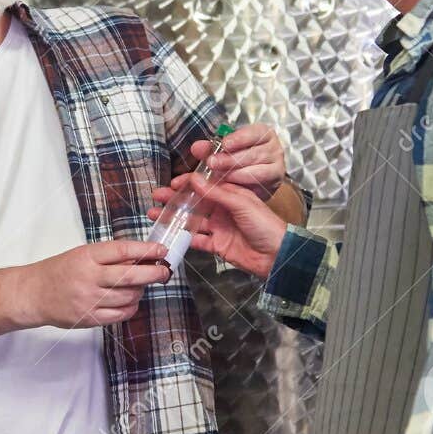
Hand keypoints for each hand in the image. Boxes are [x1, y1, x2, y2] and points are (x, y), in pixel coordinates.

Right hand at [18, 240, 170, 328]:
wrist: (34, 294)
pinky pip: (120, 315)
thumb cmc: (60, 271)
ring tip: (140, 285)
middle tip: (165, 271)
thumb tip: (142, 258)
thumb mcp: (82, 254)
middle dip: (153, 273)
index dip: (146, 250)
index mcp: (87, 257)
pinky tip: (130, 301)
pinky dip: (131, 307)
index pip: (123, 251)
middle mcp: (88, 278)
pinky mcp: (90, 318)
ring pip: (128, 296)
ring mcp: (89, 300)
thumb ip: (109, 257)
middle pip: (130, 276)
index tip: (161, 250)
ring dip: (140, 291)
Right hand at [148, 173, 287, 277]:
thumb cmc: (265, 224)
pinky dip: (183, 238)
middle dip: (175, 200)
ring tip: (155, 214)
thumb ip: (217, 193)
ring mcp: (219, 228)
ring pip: (192, 221)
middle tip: (157, 197)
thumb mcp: (242, 204)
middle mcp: (223, 209)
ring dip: (174, 217)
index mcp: (231, 195)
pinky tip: (169, 235)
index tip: (172, 184)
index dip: (188, 184)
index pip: (205, 185)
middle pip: (195, 203)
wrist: (277, 255)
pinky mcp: (217, 245)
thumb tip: (195, 179)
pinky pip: (197, 240)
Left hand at [190, 122, 286, 196]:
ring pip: (257, 169)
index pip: (253, 132)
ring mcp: (277, 164)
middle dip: (230, 159)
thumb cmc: (239, 159)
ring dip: (235, 174)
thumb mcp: (224, 151)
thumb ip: (210, 148)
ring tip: (219, 176)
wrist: (255, 178)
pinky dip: (245, 184)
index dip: (239, 138)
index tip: (224, 144)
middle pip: (253, 153)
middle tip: (212, 163)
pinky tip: (231, 185)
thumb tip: (196, 148)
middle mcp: (274, 147)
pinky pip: (260, 182)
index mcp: (262, 133)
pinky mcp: (276, 180)